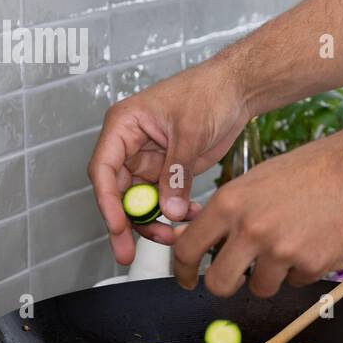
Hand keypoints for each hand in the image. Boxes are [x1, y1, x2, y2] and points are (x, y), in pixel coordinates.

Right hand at [88, 59, 252, 264]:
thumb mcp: (190, 133)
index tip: (118, 228)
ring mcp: (150, 159)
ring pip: (142, 201)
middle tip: (130, 252)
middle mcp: (131, 145)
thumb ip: (177, 174)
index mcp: (124, 126)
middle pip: (119, 193)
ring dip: (155, 221)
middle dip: (130, 222)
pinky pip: (165, 199)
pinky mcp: (170, 170)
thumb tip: (169, 212)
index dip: (108, 203)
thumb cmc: (209, 93)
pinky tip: (191, 217)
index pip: (104, 170)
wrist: (238, 89)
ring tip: (175, 236)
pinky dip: (175, 211)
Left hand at [170, 132, 342, 296]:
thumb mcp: (255, 182)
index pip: (188, 248)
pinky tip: (316, 241)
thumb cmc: (307, 171)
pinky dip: (303, 268)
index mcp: (230, 203)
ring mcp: (281, 250)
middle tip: (238, 277)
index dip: (183, 270)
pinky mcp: (311, 265)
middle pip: (219, 283)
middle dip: (226, 285)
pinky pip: (297, 281)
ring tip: (290, 246)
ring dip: (271, 275)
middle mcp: (251, 229)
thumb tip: (194, 238)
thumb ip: (225, 213)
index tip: (187, 278)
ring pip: (260, 287)